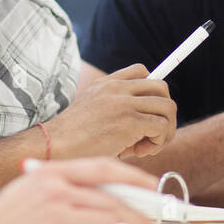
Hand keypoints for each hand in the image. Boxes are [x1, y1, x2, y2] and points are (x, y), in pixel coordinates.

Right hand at [0, 157, 159, 223]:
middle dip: (140, 217)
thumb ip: (53, 187)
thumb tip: (89, 194)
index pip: (102, 168)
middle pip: (114, 201)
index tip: (150, 186)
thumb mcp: (23, 193)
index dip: (132, 176)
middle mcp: (56, 189)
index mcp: (50, 175)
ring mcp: (57, 215)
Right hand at [48, 65, 176, 159]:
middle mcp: (117, 88)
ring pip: (168, 107)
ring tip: (145, 146)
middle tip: (150, 134)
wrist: (55, 145)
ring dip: (164, 130)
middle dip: (164, 112)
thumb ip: (114, 108)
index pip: (142, 71)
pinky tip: (138, 151)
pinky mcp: (129, 122)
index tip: (148, 113)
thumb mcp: (91, 111)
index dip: (152, 92)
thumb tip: (144, 124)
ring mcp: (124, 103)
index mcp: (107, 83)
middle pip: (162, 87)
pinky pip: (161, 127)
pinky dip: (157, 142)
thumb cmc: (72, 138)